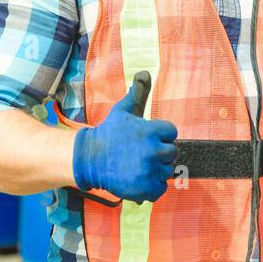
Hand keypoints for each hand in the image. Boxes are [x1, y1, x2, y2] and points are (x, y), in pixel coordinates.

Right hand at [72, 71, 177, 202]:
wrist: (90, 159)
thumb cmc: (108, 134)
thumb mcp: (122, 112)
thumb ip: (137, 93)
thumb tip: (144, 72)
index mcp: (150, 131)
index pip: (171, 132)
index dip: (161, 135)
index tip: (147, 138)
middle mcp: (152, 151)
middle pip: (172, 152)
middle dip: (160, 153)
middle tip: (142, 153)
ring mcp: (149, 171)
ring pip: (167, 171)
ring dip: (156, 170)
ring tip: (139, 166)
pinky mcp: (145, 188)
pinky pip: (161, 188)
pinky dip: (153, 186)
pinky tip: (140, 178)